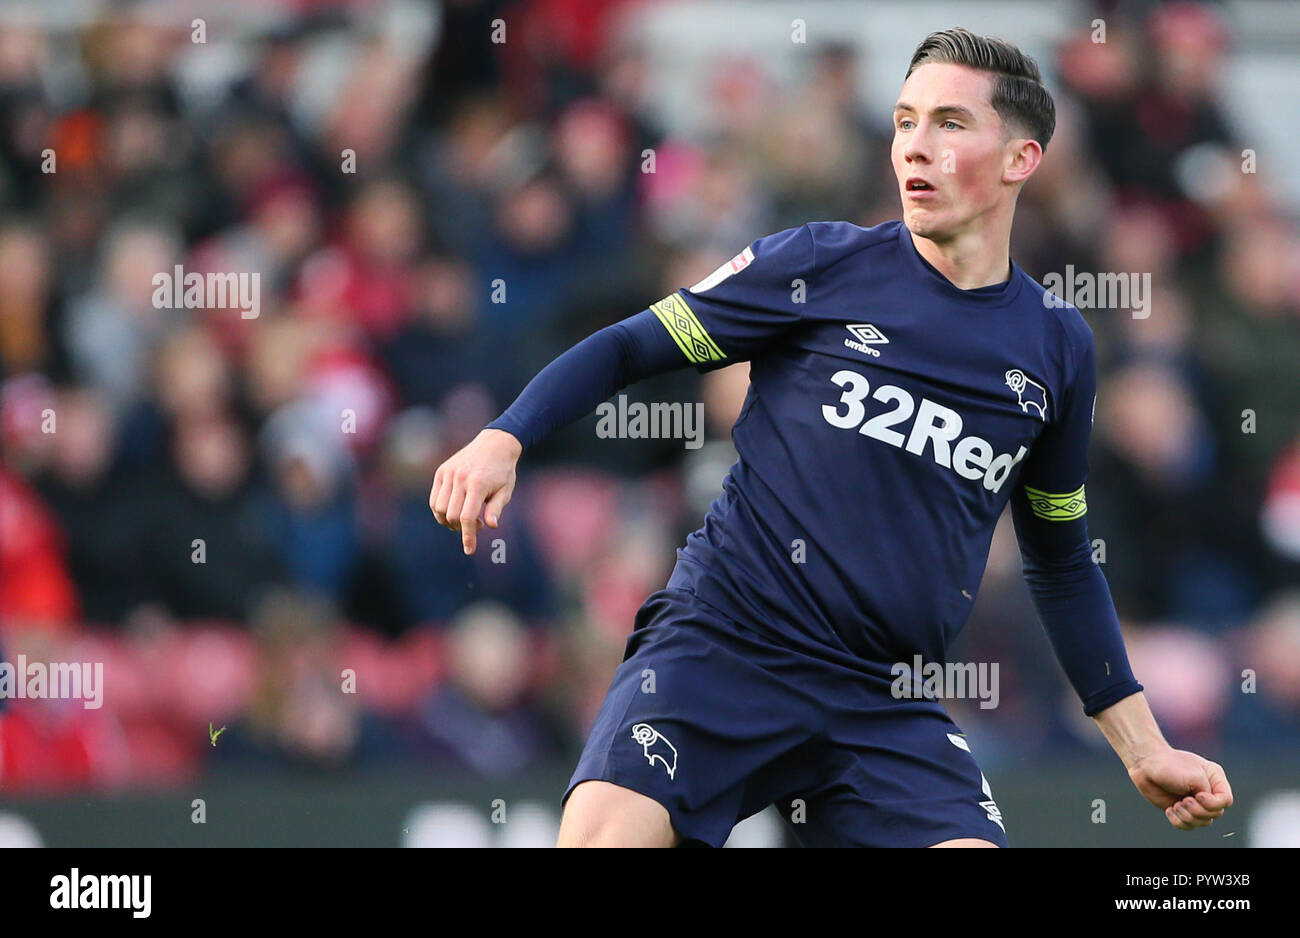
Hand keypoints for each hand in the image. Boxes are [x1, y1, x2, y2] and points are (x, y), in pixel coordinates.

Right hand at [429, 429, 522, 554]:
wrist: (495, 443)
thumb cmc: (503, 470)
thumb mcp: (505, 490)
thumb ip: (496, 508)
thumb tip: (491, 526)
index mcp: (477, 484)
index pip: (467, 518)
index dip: (468, 537)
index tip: (469, 550)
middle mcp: (460, 479)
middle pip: (452, 516)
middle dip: (462, 528)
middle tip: (477, 524)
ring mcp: (448, 474)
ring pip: (439, 509)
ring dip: (450, 520)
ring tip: (465, 517)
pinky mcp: (441, 472)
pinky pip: (435, 499)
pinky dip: (441, 510)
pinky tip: (455, 509)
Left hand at [1126, 746, 1232, 830]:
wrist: (1145, 765)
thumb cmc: (1170, 766)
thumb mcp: (1195, 776)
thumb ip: (1208, 794)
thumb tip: (1206, 810)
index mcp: (1214, 779)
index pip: (1226, 800)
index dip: (1213, 803)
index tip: (1198, 795)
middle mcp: (1207, 792)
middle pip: (1215, 814)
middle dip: (1198, 811)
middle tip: (1183, 800)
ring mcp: (1194, 802)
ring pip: (1202, 823)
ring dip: (1187, 816)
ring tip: (1176, 805)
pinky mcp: (1180, 809)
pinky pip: (1187, 826)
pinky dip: (1178, 821)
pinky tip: (1169, 810)